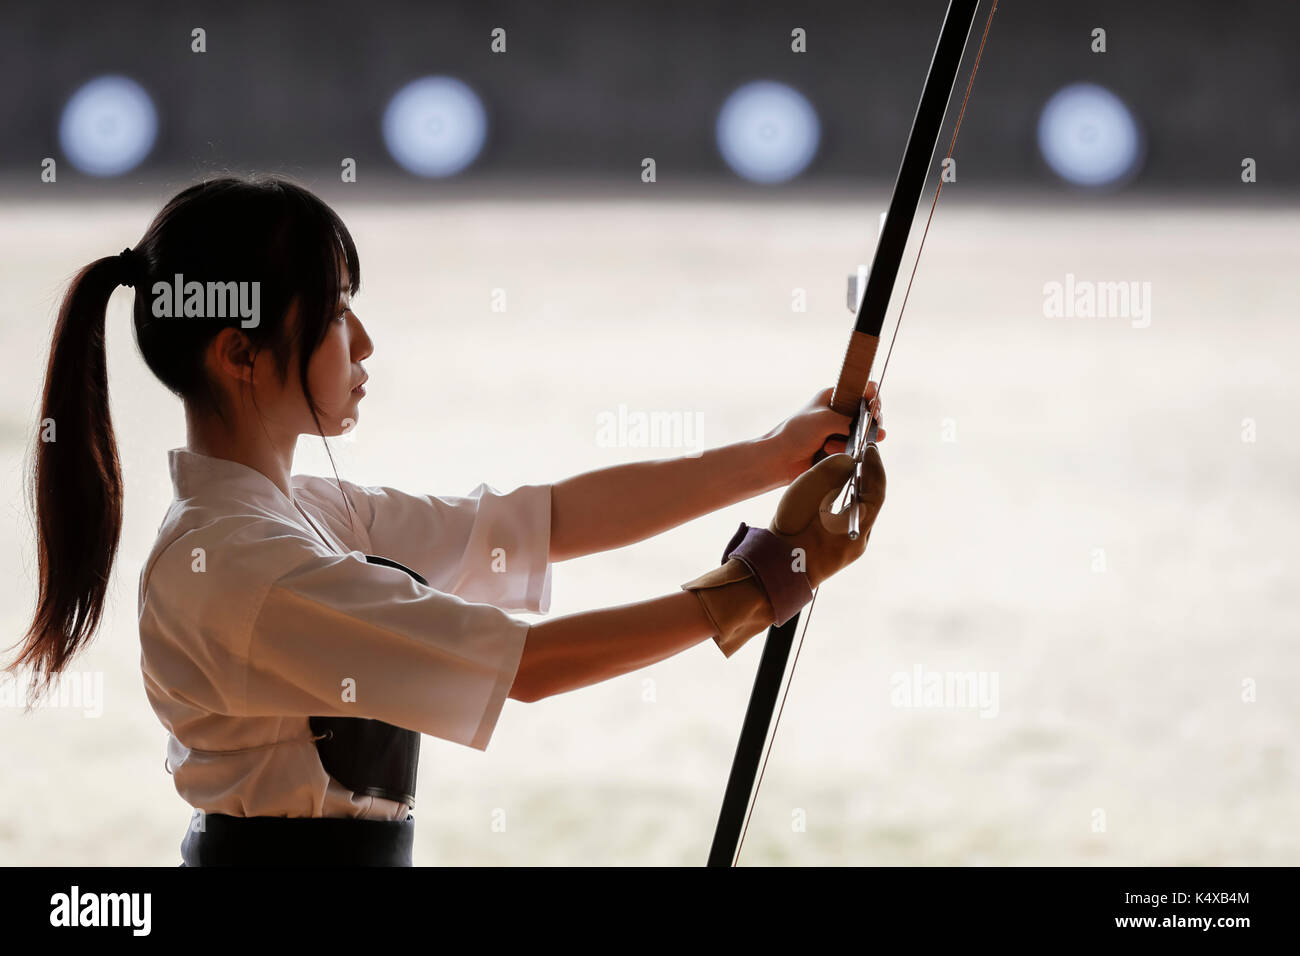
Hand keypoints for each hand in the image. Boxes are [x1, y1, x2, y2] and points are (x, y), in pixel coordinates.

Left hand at [760, 384, 884, 485]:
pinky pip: (856, 448)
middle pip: (869, 413)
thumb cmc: (796, 433)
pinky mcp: (840, 448)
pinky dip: (848, 451)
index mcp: (834, 396)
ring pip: (864, 433)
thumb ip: (852, 422)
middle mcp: (839, 411)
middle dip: (867, 424)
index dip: (874, 398)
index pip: (865, 389)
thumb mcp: (825, 420)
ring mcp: (840, 430)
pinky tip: (832, 453)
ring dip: (852, 441)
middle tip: (864, 431)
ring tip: (831, 446)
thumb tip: (879, 432)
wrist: (780, 459)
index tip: (874, 408)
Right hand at [771, 448, 884, 587]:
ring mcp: (848, 550)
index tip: (869, 448)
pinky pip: (847, 523)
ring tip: (848, 470)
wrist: (774, 570)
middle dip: (867, 477)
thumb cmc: (789, 532)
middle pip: (870, 503)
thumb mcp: (807, 494)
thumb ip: (829, 473)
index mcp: (856, 529)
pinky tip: (834, 495)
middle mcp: (858, 542)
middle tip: (860, 455)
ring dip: (855, 491)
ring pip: (859, 513)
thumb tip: (848, 461)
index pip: (876, 492)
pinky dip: (845, 505)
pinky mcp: (837, 553)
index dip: (875, 467)